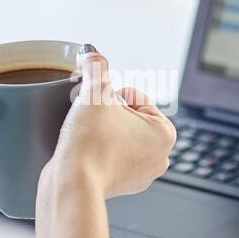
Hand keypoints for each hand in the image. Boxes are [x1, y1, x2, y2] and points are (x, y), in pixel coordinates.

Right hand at [45, 45, 175, 198]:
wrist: (73, 182)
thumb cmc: (91, 141)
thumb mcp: (94, 91)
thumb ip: (95, 66)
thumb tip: (90, 52)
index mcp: (165, 132)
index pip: (135, 96)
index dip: (110, 93)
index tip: (97, 101)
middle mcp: (160, 156)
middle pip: (129, 117)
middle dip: (109, 112)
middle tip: (91, 115)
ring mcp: (141, 175)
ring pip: (120, 137)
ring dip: (103, 129)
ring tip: (87, 131)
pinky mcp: (120, 186)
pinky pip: (110, 157)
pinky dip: (98, 149)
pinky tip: (84, 148)